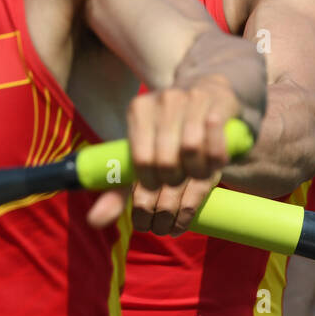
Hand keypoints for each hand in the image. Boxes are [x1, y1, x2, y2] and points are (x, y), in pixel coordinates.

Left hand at [87, 74, 237, 229]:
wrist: (207, 94)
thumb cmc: (169, 133)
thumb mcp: (142, 153)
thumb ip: (118, 189)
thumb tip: (95, 221)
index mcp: (139, 110)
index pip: (141, 161)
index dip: (148, 188)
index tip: (152, 197)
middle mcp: (164, 101)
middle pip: (166, 161)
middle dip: (171, 190)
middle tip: (172, 201)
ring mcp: (193, 99)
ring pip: (191, 151)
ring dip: (194, 177)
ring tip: (192, 186)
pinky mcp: (220, 104)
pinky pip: (217, 145)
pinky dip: (214, 165)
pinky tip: (210, 170)